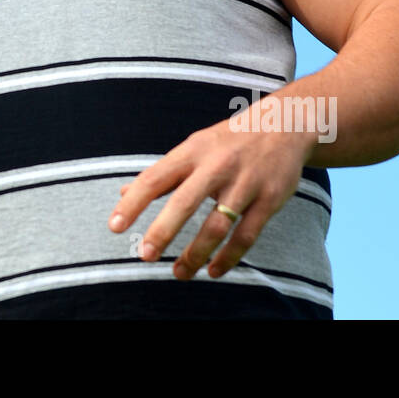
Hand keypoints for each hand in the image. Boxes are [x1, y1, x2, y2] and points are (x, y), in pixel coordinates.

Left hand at [107, 111, 316, 279]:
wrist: (284, 124)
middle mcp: (216, 165)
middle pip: (185, 201)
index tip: (114, 226)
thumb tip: (124, 192)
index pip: (155, 177)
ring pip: (218, 224)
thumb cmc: (228, 141)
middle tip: (145, 255)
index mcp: (192, 151)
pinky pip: (247, 235)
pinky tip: (214, 271)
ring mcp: (245, 182)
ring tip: (179, 273)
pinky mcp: (269, 199)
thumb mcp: (193, 146)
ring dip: (197, 253)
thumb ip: (162, 173)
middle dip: (163, 230)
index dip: (133, 203)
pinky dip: (229, 257)